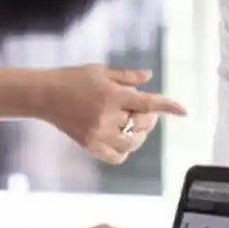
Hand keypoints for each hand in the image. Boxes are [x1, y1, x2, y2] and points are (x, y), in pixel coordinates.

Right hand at [41, 66, 185, 163]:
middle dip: (149, 119)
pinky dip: (124, 151)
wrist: (44, 95)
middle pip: (142, 125)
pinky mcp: (89, 145)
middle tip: (145, 111)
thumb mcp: (100, 70)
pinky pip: (116, 157)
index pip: (147, 103)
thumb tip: (149, 77)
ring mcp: (98, 133)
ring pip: (132, 144)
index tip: (184, 111)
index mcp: (112, 95)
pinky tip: (122, 139)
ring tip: (133, 125)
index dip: (167, 106)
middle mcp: (107, 116)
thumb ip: (127, 76)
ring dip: (139, 136)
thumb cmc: (72, 78)